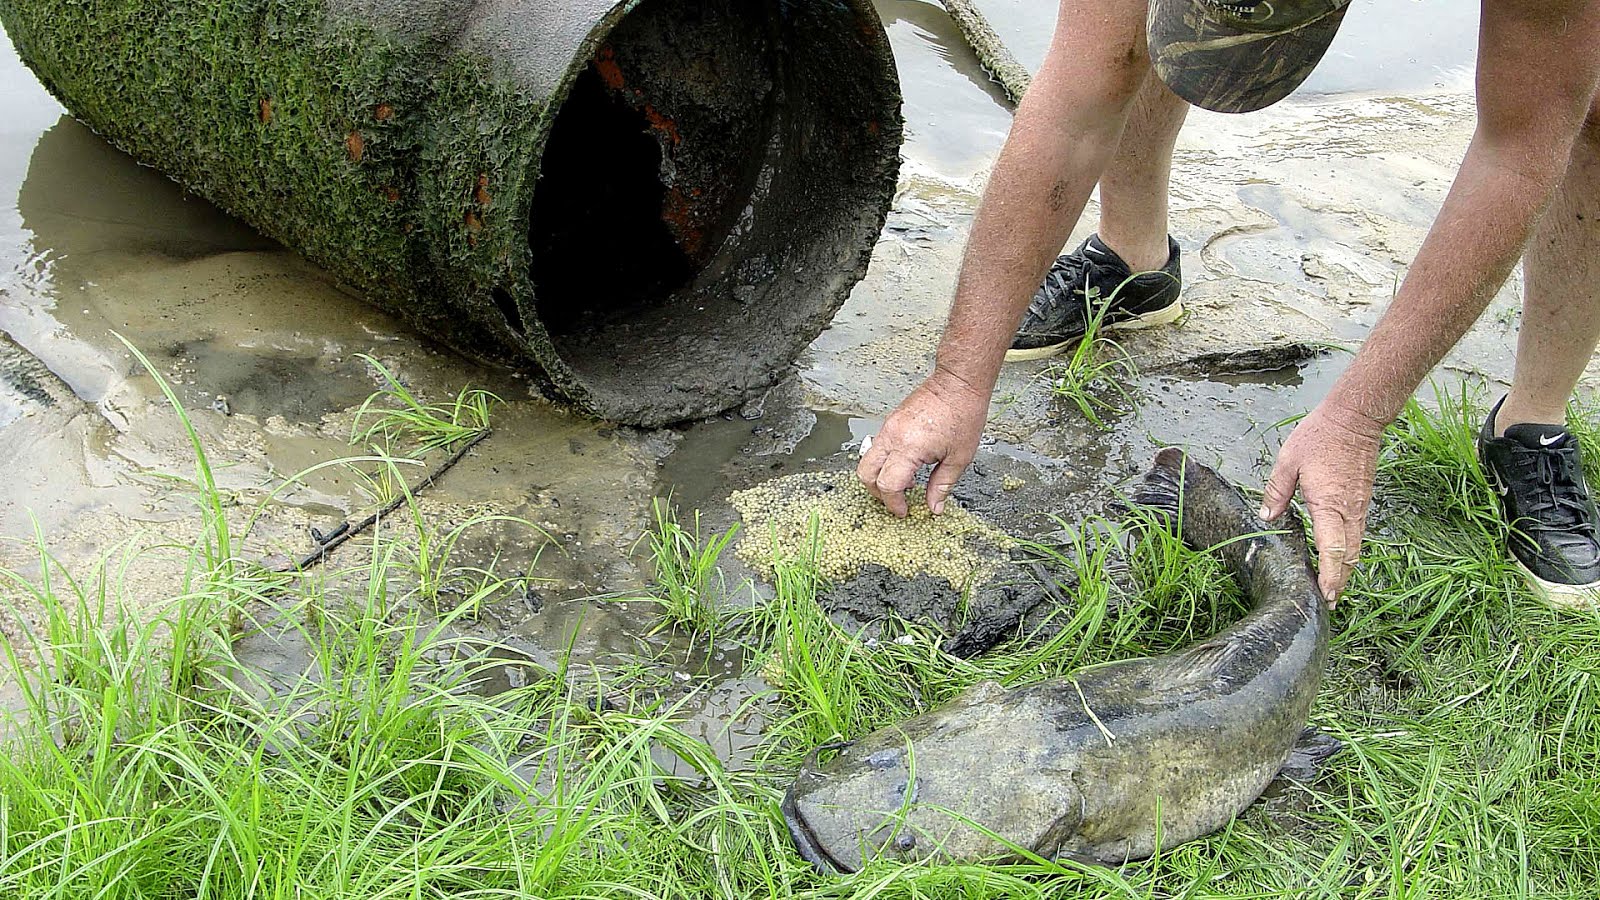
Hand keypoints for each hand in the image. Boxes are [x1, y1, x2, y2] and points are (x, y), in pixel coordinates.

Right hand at [857, 368, 989, 516]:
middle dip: (877, 493)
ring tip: (906, 482)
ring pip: (867, 459)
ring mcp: (888, 427)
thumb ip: (942, 486)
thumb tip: (934, 507)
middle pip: (866, 473)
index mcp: (908, 448)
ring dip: (880, 476)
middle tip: (897, 501)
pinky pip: (877, 446)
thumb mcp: (959, 458)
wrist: (958, 383)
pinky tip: (908, 464)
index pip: (887, 485)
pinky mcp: (890, 421)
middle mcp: (892, 436)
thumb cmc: (963, 414)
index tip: (904, 511)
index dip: (894, 503)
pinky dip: (885, 461)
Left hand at [1260, 400, 1384, 606]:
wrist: (1355, 419)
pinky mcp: (1363, 500)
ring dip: (1345, 568)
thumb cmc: (1320, 437)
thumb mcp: (1288, 462)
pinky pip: (1357, 533)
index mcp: (1329, 505)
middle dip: (1339, 581)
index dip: (1329, 576)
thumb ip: (1276, 492)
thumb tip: (1267, 517)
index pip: (1332, 550)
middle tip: (1328, 601)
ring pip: (1355, 547)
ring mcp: (1359, 507)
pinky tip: (1337, 556)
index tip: (1326, 596)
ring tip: (1332, 586)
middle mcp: (1349, 511)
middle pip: (1348, 557)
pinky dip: (1348, 550)